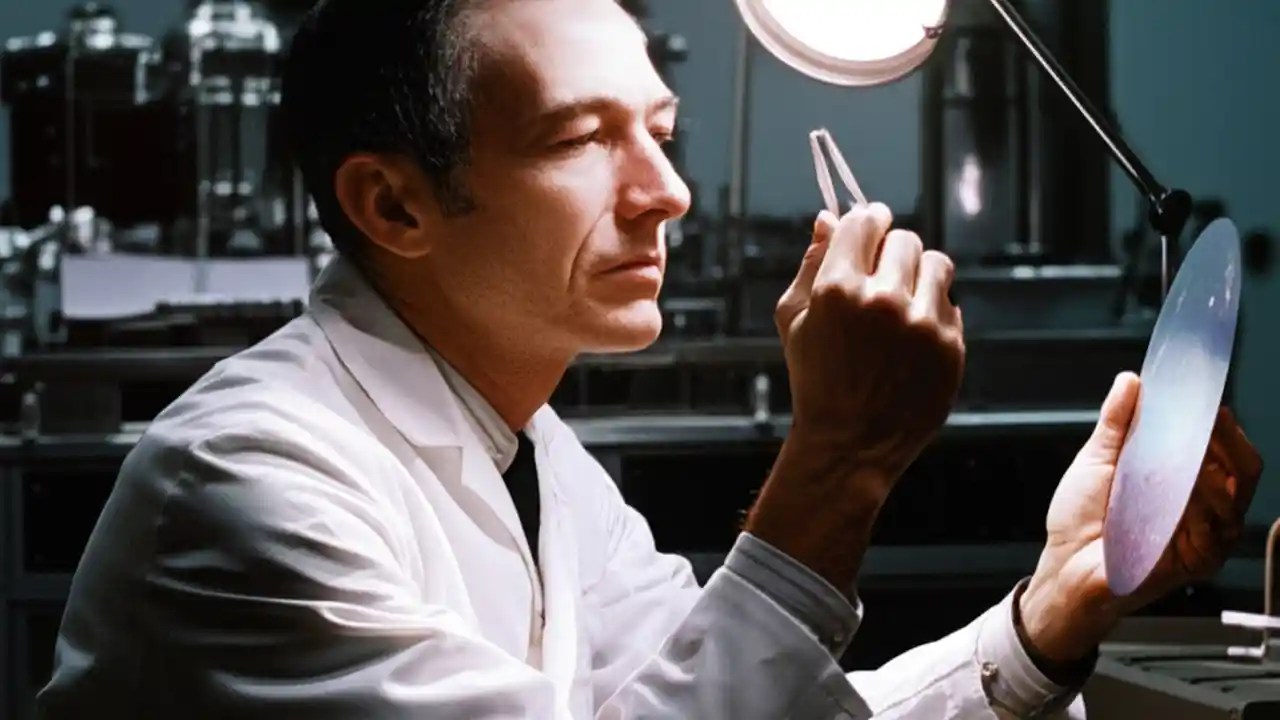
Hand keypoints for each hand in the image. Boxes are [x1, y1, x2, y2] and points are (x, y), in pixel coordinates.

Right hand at [746, 204, 964, 589]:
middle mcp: (883, 301)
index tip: (871, 228)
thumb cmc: (816, 379)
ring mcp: (922, 324)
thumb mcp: (794, 320)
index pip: (864, 221)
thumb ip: (811, 264)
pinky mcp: (950, 347)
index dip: (867, 220)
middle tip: (882, 277)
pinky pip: (951, 306)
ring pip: (937, 264)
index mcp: (837, 290)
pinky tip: (911, 342)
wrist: (850, 444)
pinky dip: (934, 315)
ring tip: (902, 306)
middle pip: (904, 238)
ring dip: (920, 276)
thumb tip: (829, 217)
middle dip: (891, 252)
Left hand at [1019, 372, 1263, 664]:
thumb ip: (1117, 422)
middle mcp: (1202, 509)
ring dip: (1215, 470)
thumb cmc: (1080, 522)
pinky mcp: (1196, 561)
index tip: (1207, 398)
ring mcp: (1203, 536)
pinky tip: (1191, 487)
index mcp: (1184, 482)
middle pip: (1242, 471)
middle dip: (1228, 441)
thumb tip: (1130, 381)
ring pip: (1234, 497)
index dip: (1221, 424)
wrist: (1063, 567)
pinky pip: (1216, 531)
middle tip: (1208, 419)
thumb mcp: (1097, 461)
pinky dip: (1205, 505)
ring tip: (1195, 449)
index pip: (1224, 450)